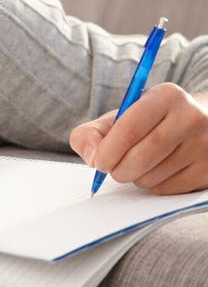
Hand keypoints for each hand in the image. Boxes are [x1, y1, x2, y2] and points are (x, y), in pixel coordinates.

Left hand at [70, 83, 207, 194]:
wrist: (200, 124)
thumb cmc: (152, 122)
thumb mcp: (123, 116)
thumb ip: (93, 132)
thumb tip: (91, 157)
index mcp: (166, 96)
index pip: (130, 129)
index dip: (108, 151)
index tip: (98, 162)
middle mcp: (190, 118)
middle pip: (141, 157)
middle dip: (118, 169)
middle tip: (113, 169)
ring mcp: (203, 146)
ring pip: (153, 178)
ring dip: (136, 178)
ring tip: (140, 163)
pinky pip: (167, 190)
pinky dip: (153, 186)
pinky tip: (159, 170)